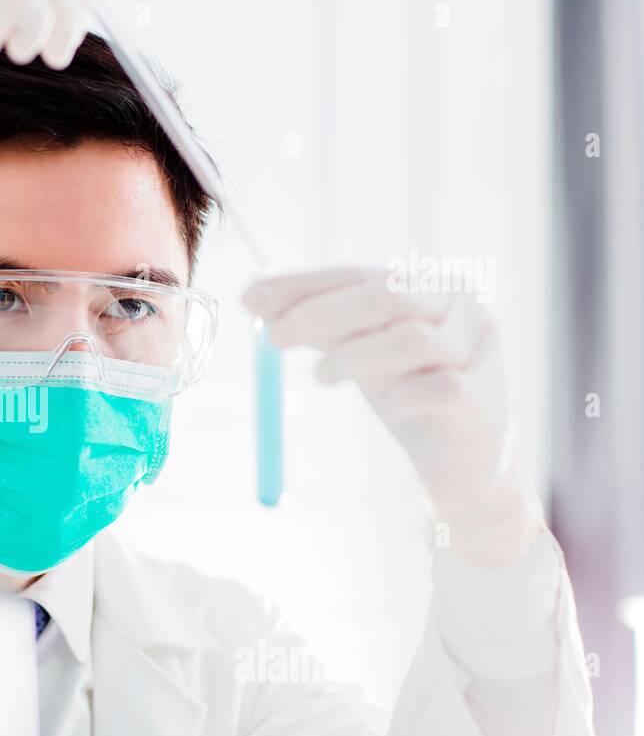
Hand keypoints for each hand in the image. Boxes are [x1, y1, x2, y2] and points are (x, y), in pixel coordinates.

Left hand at [243, 267, 543, 565]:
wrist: (464, 461)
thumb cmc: (410, 392)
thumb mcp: (361, 351)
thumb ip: (318, 323)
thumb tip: (255, 298)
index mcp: (432, 284)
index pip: (358, 275)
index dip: (303, 285)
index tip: (252, 299)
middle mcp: (463, 306)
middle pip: (386, 295)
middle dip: (321, 314)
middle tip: (274, 337)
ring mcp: (479, 350)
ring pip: (412, 338)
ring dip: (355, 355)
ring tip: (321, 375)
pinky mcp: (482, 398)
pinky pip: (440, 389)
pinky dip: (403, 396)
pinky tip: (389, 407)